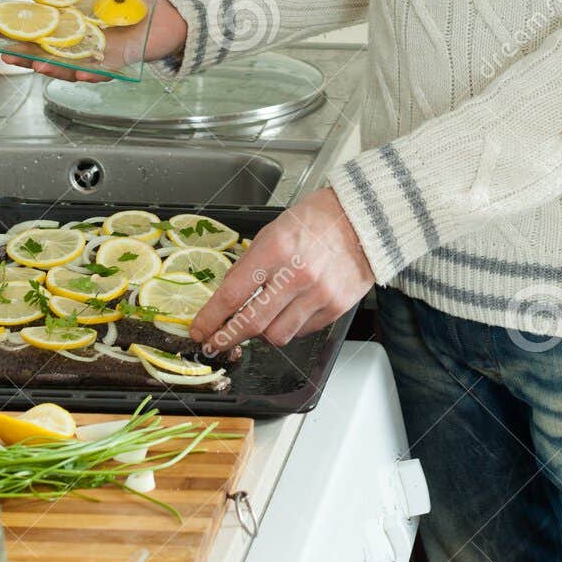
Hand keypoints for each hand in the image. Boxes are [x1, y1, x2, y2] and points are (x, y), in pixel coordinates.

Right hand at [0, 0, 186, 81]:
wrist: (169, 3)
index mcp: (67, 21)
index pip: (34, 29)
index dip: (12, 31)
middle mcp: (78, 41)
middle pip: (46, 52)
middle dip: (25, 55)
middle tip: (7, 53)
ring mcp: (97, 53)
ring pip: (69, 65)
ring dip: (53, 67)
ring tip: (38, 65)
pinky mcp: (119, 61)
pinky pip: (103, 70)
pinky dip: (92, 72)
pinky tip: (81, 71)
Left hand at [190, 189, 373, 351]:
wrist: (362, 219)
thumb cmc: (315, 220)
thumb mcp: (273, 232)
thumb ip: (250, 265)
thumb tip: (227, 299)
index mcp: (275, 250)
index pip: (232, 295)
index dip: (210, 319)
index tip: (199, 330)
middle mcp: (297, 275)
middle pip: (251, 324)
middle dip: (226, 338)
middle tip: (216, 342)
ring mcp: (319, 294)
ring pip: (277, 336)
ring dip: (262, 335)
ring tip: (260, 323)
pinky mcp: (336, 307)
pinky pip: (303, 331)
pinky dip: (291, 326)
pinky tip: (290, 312)